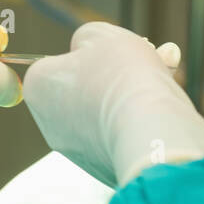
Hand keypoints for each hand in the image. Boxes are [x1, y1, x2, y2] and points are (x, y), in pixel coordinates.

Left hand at [23, 22, 203, 187]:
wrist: (151, 129)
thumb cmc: (121, 75)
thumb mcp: (99, 35)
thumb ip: (86, 38)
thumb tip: (88, 51)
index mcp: (38, 87)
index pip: (59, 62)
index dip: (89, 52)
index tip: (110, 50)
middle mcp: (50, 124)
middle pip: (86, 86)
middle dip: (117, 69)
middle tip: (146, 54)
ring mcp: (78, 151)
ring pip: (108, 110)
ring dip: (134, 90)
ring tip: (163, 72)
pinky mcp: (106, 168)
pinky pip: (122, 134)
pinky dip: (141, 118)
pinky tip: (165, 102)